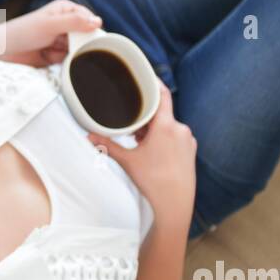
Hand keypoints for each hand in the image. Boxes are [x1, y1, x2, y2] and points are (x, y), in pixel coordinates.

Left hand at [0, 0, 101, 65]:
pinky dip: (61, 61)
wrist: (0, 51)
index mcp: (66, 9)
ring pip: (78, 50)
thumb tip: (98, 22)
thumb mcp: (49, 25)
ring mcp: (61, 39)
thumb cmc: (22, 32)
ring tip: (49, 50)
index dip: (90, 31)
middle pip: (87, 36)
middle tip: (62, 46)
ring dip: (68, 54)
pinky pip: (69, 60)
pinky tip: (47, 57)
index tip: (82, 39)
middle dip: (78, 45)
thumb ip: (74, 22)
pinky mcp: (56, 54)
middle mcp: (66, 23)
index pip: (90, 20)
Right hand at [90, 82, 196, 223]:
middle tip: (132, 124)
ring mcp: (188, 141)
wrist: (175, 204)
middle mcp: (181, 130)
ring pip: (169, 125)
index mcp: (167, 126)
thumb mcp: (128, 161)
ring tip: (141, 141)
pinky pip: (176, 136)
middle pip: (162, 111)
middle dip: (146, 116)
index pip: (162, 94)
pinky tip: (154, 151)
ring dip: (155, 128)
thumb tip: (89, 136)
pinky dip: (164, 138)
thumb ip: (108, 145)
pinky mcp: (191, 151)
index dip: (153, 82)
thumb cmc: (153, 182)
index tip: (144, 75)